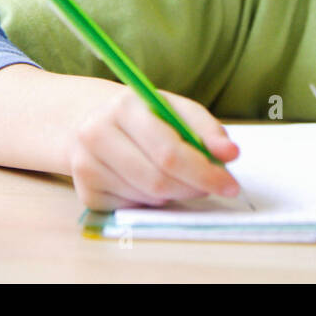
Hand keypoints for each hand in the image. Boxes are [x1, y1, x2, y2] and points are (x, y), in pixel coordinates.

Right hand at [69, 88, 241, 211]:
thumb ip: (207, 129)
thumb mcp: (175, 109)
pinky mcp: (84, 193)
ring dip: (173, 195)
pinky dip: (151, 201)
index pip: (169, 152)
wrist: (92, 121)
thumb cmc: (144, 115)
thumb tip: (230, 154)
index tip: (230, 184)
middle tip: (211, 188)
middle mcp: (96, 134)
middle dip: (193, 188)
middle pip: (157, 180)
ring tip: (177, 178)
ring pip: (146, 197)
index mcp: (124, 107)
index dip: (204, 172)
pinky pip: (131, 208)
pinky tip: (149, 183)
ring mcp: (85, 166)